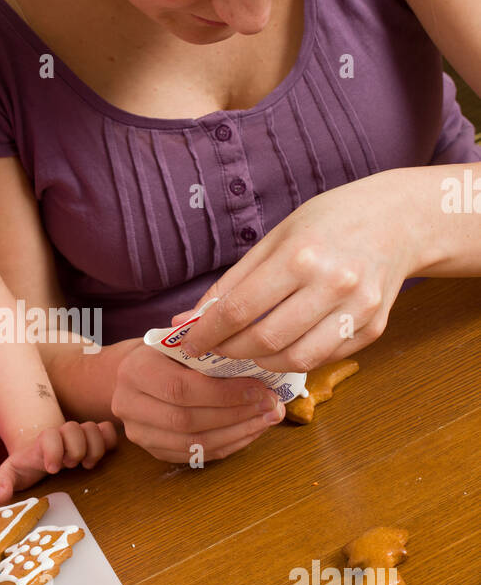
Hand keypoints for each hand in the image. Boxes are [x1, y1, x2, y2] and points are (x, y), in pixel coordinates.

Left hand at [0, 420, 117, 499]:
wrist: (39, 456)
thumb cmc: (26, 467)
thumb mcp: (10, 475)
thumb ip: (1, 482)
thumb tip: (3, 495)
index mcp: (42, 442)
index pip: (49, 435)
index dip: (53, 450)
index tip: (53, 469)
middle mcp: (62, 434)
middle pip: (74, 428)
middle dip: (75, 449)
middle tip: (71, 466)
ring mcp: (80, 435)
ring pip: (93, 428)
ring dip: (94, 448)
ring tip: (87, 466)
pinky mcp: (95, 439)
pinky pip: (108, 430)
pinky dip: (109, 441)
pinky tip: (101, 458)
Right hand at [111, 341, 283, 464]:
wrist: (134, 375)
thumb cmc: (166, 352)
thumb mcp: (180, 335)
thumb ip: (205, 331)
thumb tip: (239, 332)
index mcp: (135, 370)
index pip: (180, 388)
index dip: (222, 393)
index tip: (258, 388)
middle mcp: (129, 405)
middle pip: (186, 420)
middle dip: (235, 415)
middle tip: (270, 405)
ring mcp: (139, 433)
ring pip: (193, 444)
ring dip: (237, 433)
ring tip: (268, 419)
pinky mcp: (154, 451)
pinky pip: (196, 455)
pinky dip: (229, 445)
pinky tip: (252, 430)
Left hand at [173, 173, 419, 370]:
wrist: (397, 220)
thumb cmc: (329, 222)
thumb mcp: (276, 239)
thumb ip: (234, 282)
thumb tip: (189, 319)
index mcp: (301, 256)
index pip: (240, 309)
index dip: (207, 332)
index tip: (188, 343)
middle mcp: (333, 284)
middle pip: (265, 340)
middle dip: (229, 351)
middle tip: (213, 350)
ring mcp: (358, 310)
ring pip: (296, 360)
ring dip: (260, 363)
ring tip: (244, 352)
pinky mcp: (374, 328)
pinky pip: (324, 358)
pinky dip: (295, 359)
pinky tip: (280, 347)